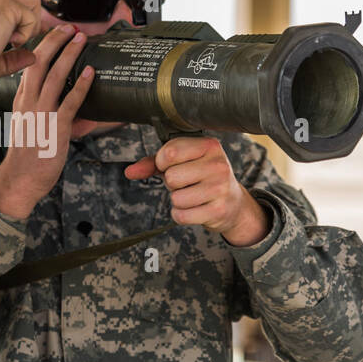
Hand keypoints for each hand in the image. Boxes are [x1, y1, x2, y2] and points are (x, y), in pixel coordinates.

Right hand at [0, 0, 42, 78]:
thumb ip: (13, 56)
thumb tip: (30, 57)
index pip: (12, 5)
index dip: (21, 23)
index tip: (19, 40)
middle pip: (25, 0)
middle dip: (31, 21)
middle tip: (22, 42)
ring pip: (33, 3)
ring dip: (31, 25)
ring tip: (15, 42)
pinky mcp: (6, 4)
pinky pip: (31, 17)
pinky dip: (26, 34)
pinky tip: (11, 42)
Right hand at [0, 24, 94, 219]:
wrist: (19, 180)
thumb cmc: (27, 156)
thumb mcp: (32, 128)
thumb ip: (52, 115)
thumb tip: (79, 113)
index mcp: (21, 99)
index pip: (29, 65)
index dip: (42, 45)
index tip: (54, 32)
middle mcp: (29, 102)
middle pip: (39, 62)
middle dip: (55, 41)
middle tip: (69, 27)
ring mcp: (41, 113)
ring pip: (55, 75)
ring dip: (70, 54)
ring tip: (81, 39)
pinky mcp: (55, 127)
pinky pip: (70, 101)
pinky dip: (82, 85)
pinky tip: (92, 73)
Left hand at [124, 136, 270, 246]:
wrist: (233, 203)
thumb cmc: (202, 177)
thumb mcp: (182, 162)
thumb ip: (153, 163)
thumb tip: (129, 172)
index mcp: (209, 146)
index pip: (170, 152)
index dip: (163, 162)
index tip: (173, 165)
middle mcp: (218, 164)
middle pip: (171, 177)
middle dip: (172, 183)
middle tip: (187, 183)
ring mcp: (220, 188)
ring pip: (176, 198)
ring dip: (178, 200)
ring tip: (193, 195)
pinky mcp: (218, 210)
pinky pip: (181, 215)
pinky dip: (181, 215)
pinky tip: (195, 208)